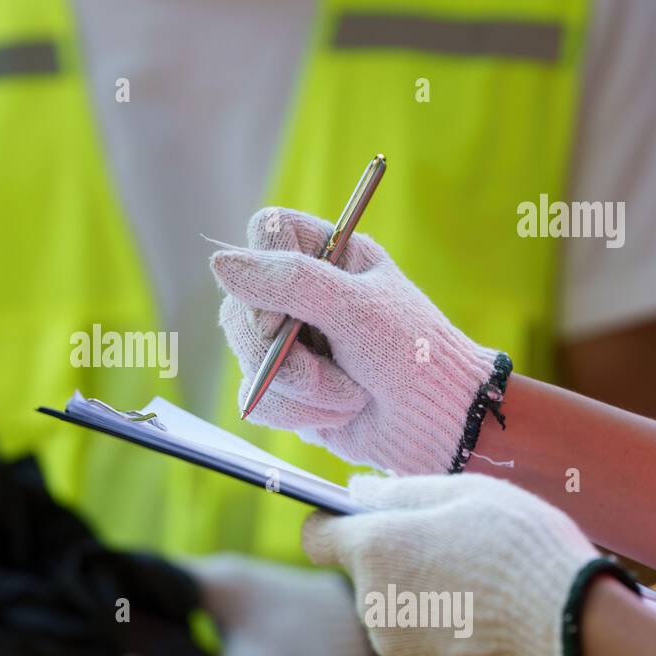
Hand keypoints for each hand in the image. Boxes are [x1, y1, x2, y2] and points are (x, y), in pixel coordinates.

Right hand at [210, 207, 510, 474]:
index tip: (286, 308)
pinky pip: (257, 400)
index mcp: (328, 255)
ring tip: (350, 395)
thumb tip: (219, 264)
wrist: (436, 425)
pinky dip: (297, 414)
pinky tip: (337, 415)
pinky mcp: (284, 389)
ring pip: (247, 359)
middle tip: (330, 365)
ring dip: (302, 389)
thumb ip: (290, 281)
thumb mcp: (356, 309)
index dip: (264, 266)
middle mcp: (301, 293)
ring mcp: (288, 343)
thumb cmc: (412, 354)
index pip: (267, 231)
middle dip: (284, 352)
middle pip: (242, 304)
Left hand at [302, 473, 606, 655]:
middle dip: (400, 569)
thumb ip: (401, 493)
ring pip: (401, 622)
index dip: (336, 526)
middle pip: (370, 580)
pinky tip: (494, 634)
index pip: (319, 537)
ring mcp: (399, 654)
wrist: (573, 629)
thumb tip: (356, 491)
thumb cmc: (520, 547)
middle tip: (458, 558)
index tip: (360, 524)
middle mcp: (373, 604)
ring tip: (485, 597)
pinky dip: (455, 649)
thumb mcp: (466, 494)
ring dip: (428, 609)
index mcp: (375, 548)